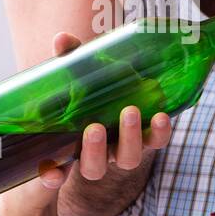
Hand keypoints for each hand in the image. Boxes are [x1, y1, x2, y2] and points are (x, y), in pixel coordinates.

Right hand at [37, 31, 171, 186]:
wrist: (129, 91)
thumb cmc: (94, 88)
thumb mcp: (78, 74)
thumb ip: (69, 59)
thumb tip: (61, 38)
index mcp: (73, 144)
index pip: (56, 171)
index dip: (52, 176)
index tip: (51, 175)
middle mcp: (99, 153)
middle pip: (94, 167)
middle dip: (95, 151)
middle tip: (96, 128)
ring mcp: (125, 147)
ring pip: (128, 159)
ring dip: (130, 138)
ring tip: (131, 111)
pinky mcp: (150, 138)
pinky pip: (157, 142)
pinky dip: (160, 131)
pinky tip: (162, 115)